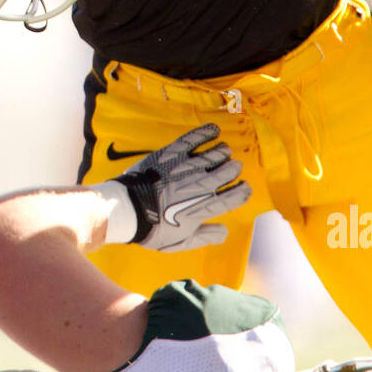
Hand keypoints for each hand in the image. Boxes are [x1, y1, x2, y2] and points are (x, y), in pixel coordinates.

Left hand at [111, 124, 249, 250]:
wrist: (127, 210)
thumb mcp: (181, 241)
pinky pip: (193, 140)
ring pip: (214, 155)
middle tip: (234, 167)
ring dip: (222, 153)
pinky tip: (214, 130)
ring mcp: (186, 168)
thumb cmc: (153, 228)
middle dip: (233, 170)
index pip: (232, 198)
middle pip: (226, 173)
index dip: (242, 192)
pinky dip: (205, 133)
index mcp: (204, 207)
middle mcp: (199, 186)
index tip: (245, 188)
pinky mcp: (172, 153)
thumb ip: (205, 236)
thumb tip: (224, 232)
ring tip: (225, 152)